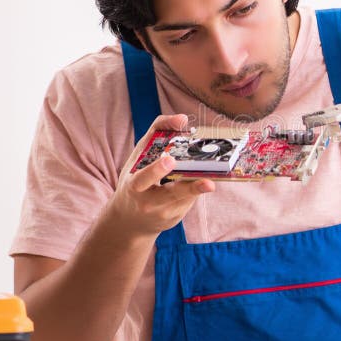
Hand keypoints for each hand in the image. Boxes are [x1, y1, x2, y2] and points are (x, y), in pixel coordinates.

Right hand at [108, 114, 214, 237]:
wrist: (129, 221)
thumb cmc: (135, 181)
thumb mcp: (138, 156)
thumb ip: (157, 132)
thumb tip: (182, 119)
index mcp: (134, 186)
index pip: (143, 178)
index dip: (156, 170)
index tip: (170, 160)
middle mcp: (148, 202)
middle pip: (171, 195)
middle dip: (189, 188)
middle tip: (208, 183)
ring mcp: (163, 214)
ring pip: (186, 198)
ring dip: (199, 187)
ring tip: (210, 183)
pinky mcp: (175, 218)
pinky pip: (190, 201)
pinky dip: (196, 189)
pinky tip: (199, 183)